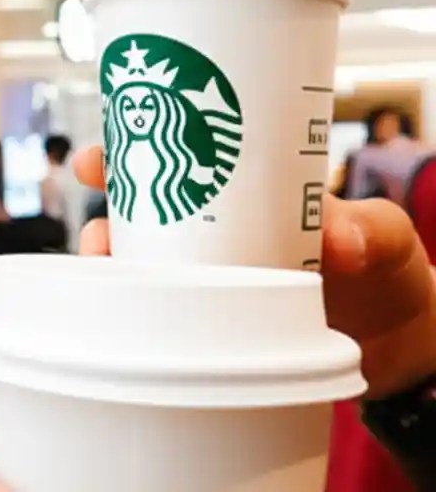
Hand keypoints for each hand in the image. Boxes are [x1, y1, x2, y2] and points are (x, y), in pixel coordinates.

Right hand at [72, 146, 435, 398]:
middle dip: (100, 221)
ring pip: (142, 272)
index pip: (170, 160)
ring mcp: (212, 281)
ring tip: (112, 286)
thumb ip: (370, 229)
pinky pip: (165, 318)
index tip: (92, 161)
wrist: (401, 337)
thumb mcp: (386, 235)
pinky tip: (126, 328)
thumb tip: (341, 238)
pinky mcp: (216, 325)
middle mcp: (215, 236)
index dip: (122, 156)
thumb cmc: (387, 268)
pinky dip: (139, 320)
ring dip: (115, 277)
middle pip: (138, 219)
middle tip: (94, 236)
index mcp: (242, 193)